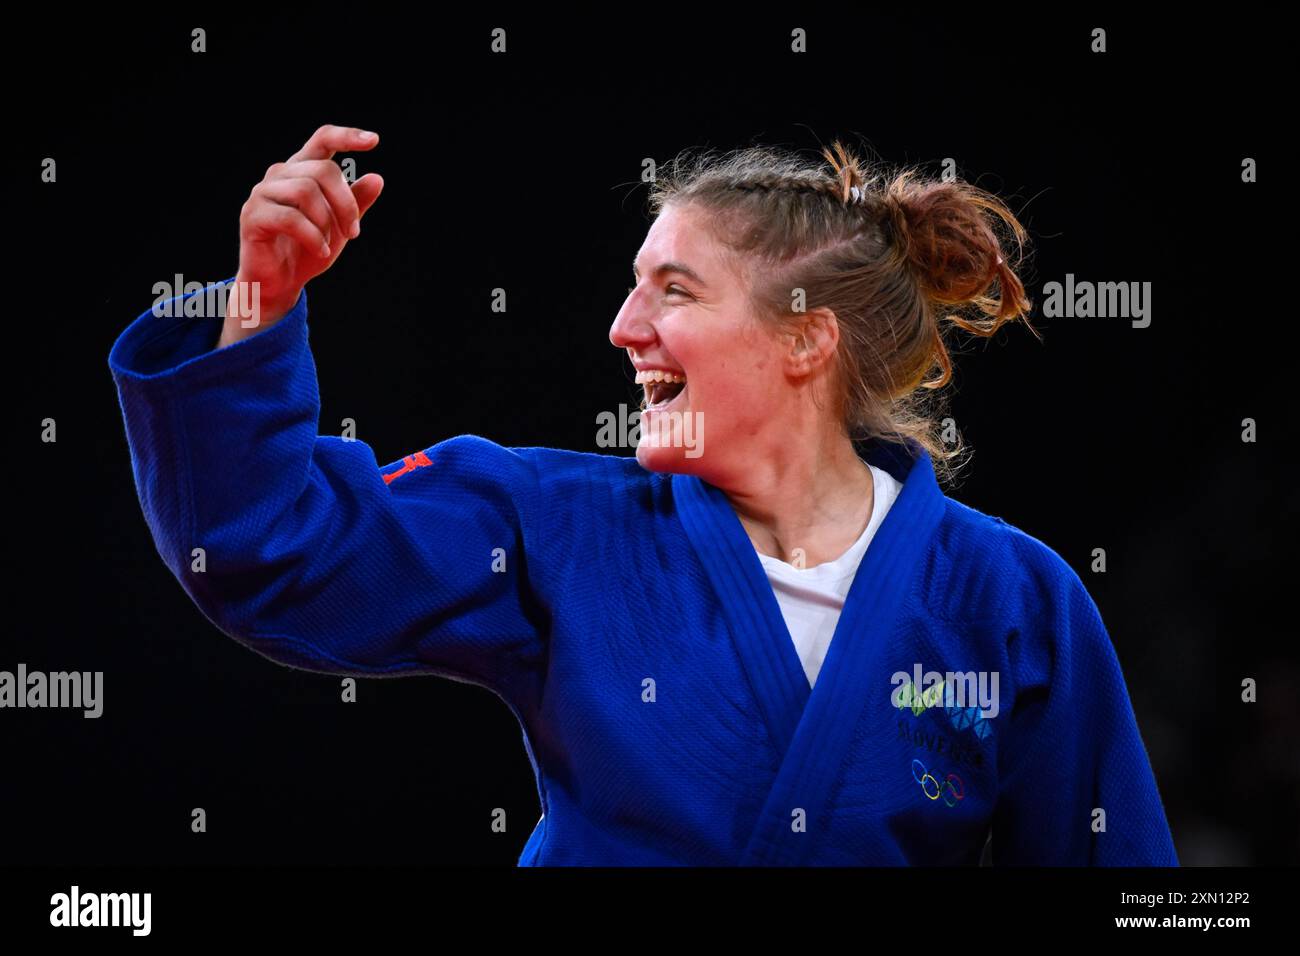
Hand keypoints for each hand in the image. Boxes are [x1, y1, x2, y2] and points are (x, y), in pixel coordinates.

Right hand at [220, 124, 383, 345]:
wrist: (279, 282)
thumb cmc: (307, 250)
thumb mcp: (340, 227)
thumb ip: (356, 203)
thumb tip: (377, 178)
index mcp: (302, 171)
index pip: (323, 139)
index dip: (347, 136)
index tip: (374, 141)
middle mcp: (280, 174)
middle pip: (323, 170)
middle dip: (346, 203)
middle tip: (354, 233)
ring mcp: (263, 192)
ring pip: (306, 190)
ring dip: (327, 222)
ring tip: (328, 245)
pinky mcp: (253, 215)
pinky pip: (291, 218)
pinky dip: (312, 237)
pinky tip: (320, 251)